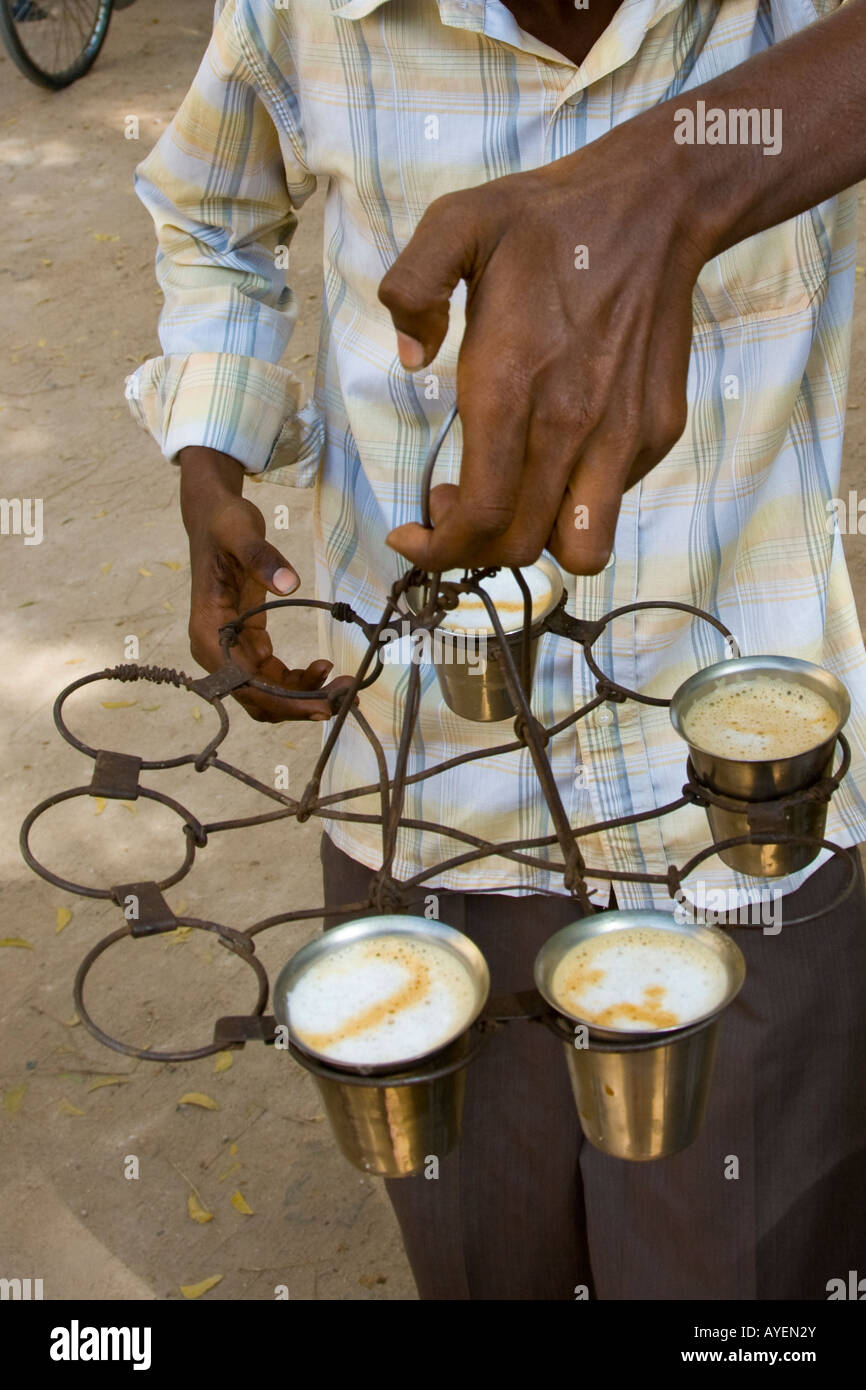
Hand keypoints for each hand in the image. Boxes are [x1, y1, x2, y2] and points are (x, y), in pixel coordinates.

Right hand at [179, 446, 353, 721]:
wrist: (214, 516)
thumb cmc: (223, 523)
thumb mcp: (241, 532)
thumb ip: (262, 557)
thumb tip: (289, 584)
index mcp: (208, 632)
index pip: (244, 684)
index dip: (282, 701)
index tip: (321, 705)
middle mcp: (215, 650)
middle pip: (256, 698)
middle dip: (301, 705)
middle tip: (346, 697)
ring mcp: (231, 650)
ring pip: (267, 693)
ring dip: (304, 697)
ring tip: (345, 687)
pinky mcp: (247, 643)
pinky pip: (272, 677)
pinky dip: (298, 681)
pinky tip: (325, 666)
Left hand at [378, 115, 707, 574]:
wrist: (653, 207)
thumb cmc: (547, 220)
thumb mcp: (454, 224)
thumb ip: (411, 287)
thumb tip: (410, 360)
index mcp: (511, 387)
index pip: (478, 516)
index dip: (437, 549)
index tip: (412, 535)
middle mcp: (569, 425)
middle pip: (518, 546)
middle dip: (472, 549)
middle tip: (451, 505)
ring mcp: (621, 435)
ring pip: (580, 549)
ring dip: (536, 543)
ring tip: (512, 501)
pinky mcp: (657, 431)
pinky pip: (612, 502)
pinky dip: (577, 501)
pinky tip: (556, 454)